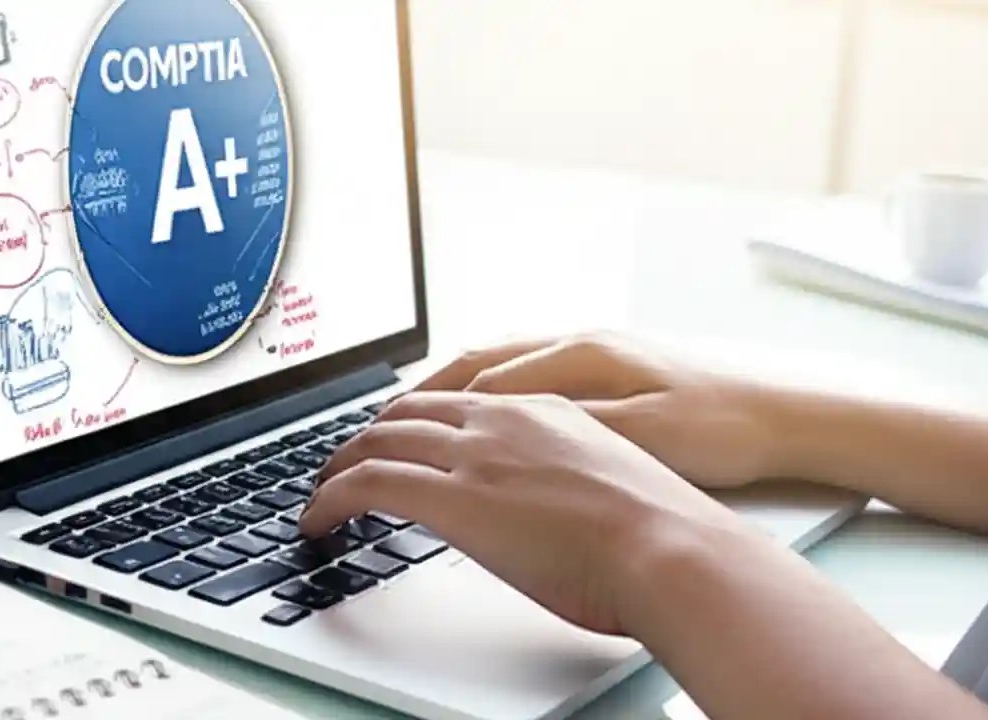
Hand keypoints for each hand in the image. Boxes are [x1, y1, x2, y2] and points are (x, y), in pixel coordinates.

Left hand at [299, 391, 755, 637]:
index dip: (413, 421)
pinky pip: (367, 484)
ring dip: (339, 465)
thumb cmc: (658, 532)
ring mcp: (475, 454)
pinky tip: (318, 520)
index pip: (455, 402)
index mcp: (542, 410)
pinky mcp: (452, 496)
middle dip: (366, 436)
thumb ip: (567, 479)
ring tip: (321, 492)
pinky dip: (330, 498)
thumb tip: (550, 507)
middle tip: (346, 463)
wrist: (669, 547)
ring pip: (377, 441)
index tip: (396, 440)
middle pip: (406, 412)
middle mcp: (501, 420)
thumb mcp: (609, 482)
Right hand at [414, 333, 783, 488]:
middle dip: (421, 395)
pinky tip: (480, 414)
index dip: (425, 416)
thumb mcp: (640, 435)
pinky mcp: (607, 367)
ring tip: (410, 418)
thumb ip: (563, 428)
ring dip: (450, 389)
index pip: (478, 382)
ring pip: (497, 364)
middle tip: (376, 430)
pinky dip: (486, 391)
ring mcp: (591, 352)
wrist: (784, 416)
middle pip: (476, 364)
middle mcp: (579, 344)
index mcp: (581, 357)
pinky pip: (524, 373)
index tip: (384, 444)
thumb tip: (494, 428)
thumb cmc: (720, 428)